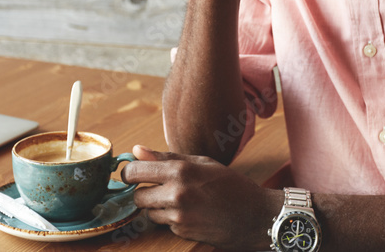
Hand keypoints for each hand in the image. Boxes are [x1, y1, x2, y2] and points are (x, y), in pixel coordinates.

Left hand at [121, 145, 282, 249]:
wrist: (255, 216)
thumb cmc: (231, 184)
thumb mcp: (202, 162)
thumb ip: (166, 157)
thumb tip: (136, 151)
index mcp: (180, 171)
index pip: (135, 172)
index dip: (129, 172)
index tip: (131, 173)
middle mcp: (176, 194)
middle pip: (138, 196)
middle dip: (143, 192)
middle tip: (158, 188)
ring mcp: (179, 217)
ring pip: (149, 212)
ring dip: (157, 207)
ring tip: (180, 200)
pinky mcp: (183, 233)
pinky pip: (165, 224)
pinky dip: (171, 219)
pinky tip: (191, 212)